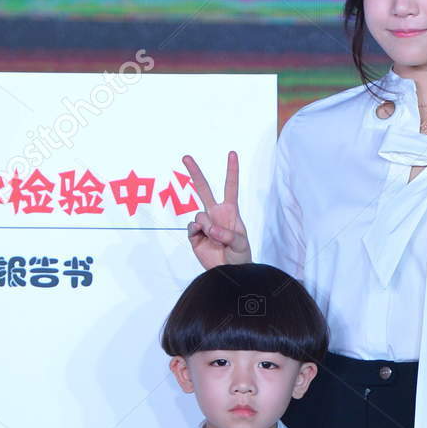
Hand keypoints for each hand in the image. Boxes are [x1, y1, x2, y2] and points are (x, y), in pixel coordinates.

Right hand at [181, 150, 251, 267]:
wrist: (229, 273)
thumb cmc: (240, 256)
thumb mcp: (240, 244)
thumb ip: (227, 235)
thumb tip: (210, 228)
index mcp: (230, 211)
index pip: (230, 187)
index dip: (231, 170)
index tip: (232, 154)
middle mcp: (215, 214)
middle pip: (203, 189)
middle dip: (195, 173)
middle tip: (185, 157)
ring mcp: (204, 224)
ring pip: (199, 215)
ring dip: (207, 226)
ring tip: (214, 238)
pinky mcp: (194, 235)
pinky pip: (191, 228)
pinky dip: (197, 232)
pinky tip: (202, 238)